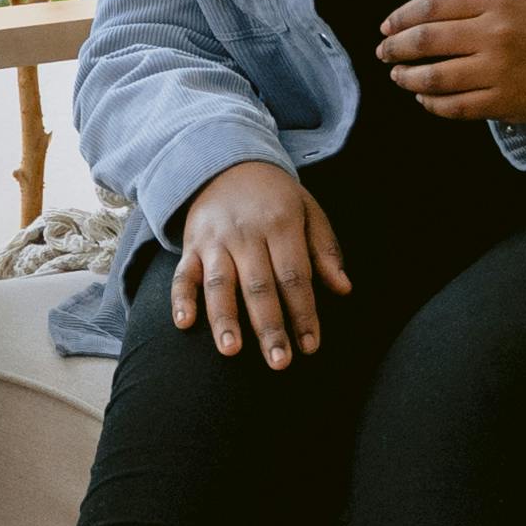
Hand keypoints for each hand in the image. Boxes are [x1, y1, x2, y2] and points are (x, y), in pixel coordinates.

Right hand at [169, 158, 352, 368]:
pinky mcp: (191, 245)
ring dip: (225, 319)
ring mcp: (215, 240)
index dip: (304, 312)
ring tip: (231, 351)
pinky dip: (181, 298)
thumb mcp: (308, 211)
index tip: (311, 346)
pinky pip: (183, 274)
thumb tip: (344, 288)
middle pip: (259, 286)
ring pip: (220, 284)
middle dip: (269, 327)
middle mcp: (246, 234)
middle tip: (279, 362)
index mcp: (281, 224)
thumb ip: (324, 250)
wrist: (226, 162)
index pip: (294, 276)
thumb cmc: (275, 196)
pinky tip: (184, 323)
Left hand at [373, 0, 525, 125]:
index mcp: (494, 1)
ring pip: (434, 77)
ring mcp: (498, 69)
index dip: (401, 18)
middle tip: (384, 54)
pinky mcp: (503, 102)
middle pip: (425, 40)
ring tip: (400, 77)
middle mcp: (494, 33)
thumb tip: (414, 24)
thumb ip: (468, 8)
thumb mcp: (511, 3)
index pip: (431, 5)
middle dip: (395, 49)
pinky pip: (453, 106)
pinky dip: (431, 104)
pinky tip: (425, 100)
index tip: (386, 28)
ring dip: (408, 78)